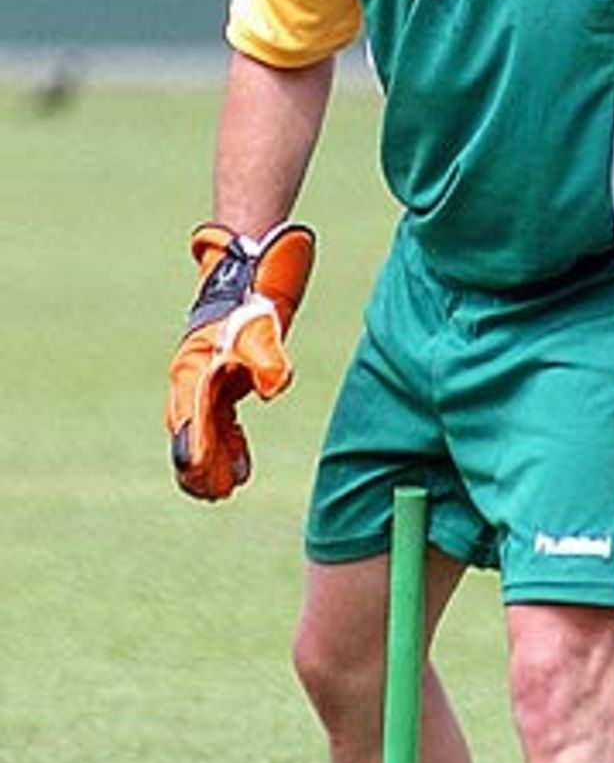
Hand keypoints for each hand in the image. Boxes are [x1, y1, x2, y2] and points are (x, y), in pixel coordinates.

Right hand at [166, 222, 314, 500]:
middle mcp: (195, 378)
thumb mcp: (261, 327)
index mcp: (194, 369)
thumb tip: (273, 390)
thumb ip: (267, 358)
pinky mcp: (226, 379)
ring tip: (224, 491)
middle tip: (215, 494)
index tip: (195, 475)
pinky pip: (221, 421)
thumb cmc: (251, 298)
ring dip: (213, 460)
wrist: (249, 267)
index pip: (190, 418)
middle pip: (192, 431)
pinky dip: (229, 444)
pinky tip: (241, 466)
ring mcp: (209, 379)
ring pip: (205, 430)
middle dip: (200, 465)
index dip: (193, 448)